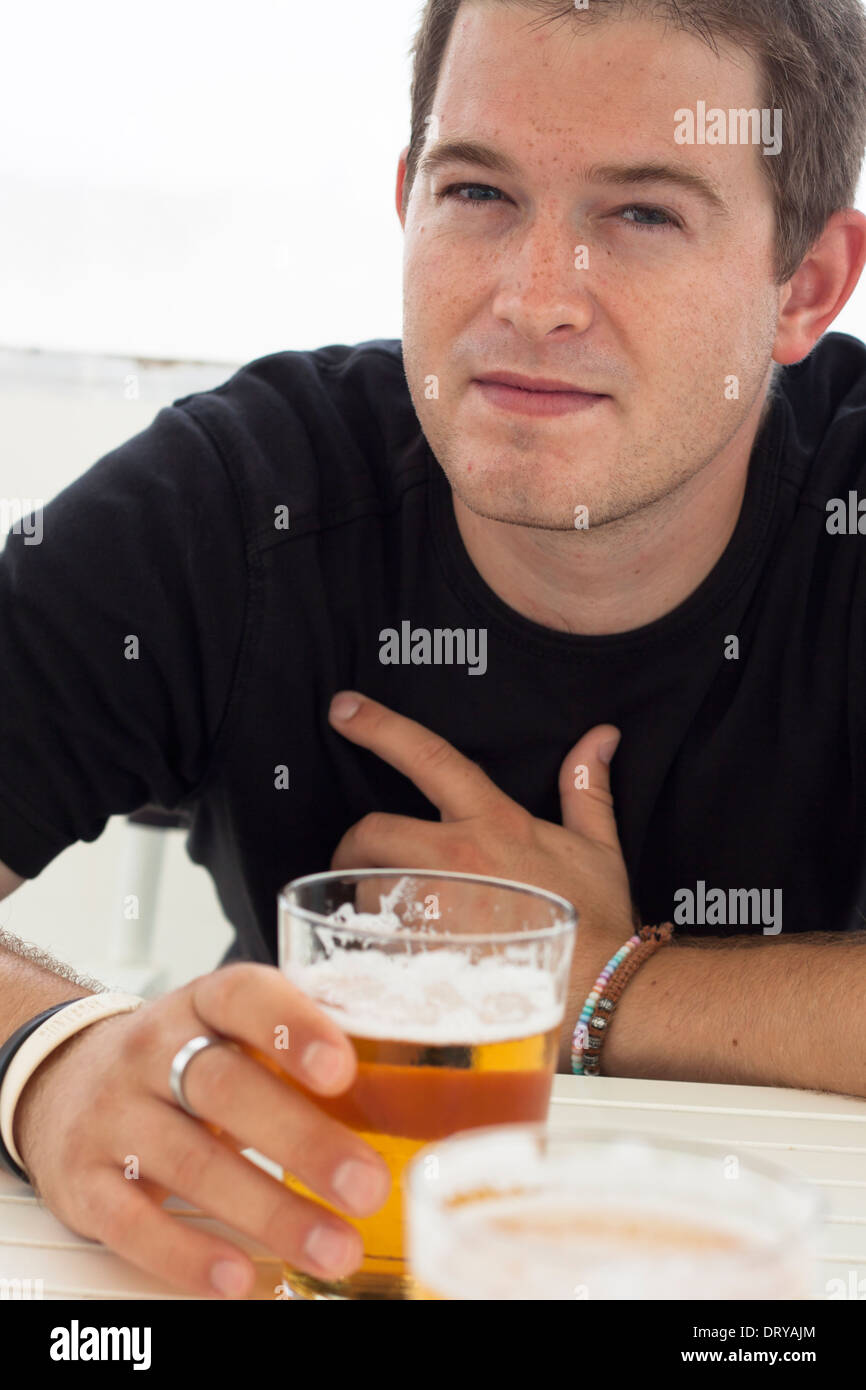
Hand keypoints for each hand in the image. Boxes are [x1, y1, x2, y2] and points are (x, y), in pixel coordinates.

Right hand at [13, 965, 390, 1297]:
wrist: (61, 1082)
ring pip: (190, 1162)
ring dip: (269, 1212)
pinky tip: (241, 1279)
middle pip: (225, 1088)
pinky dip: (188, 1255)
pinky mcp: (82, 1183)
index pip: (243, 997)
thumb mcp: (229, 1032)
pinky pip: (132, 1223)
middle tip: (368, 1185)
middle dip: (302, 1140)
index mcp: (201, 1004)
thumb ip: (298, 1049)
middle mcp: (152, 1052)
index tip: (344, 1070)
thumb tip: (413, 1089)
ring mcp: (112, 1116)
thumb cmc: (179, 1060)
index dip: (293, 1028)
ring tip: (335, 1248)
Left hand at [327, 691, 637, 1057]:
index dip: (379, 727)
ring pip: (369, 889)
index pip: (428, 757)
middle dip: (353, 842)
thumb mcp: (599, 850)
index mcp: (494, 823)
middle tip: (357, 859)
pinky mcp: (421, 958)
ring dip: (371, 900)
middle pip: (372, 830)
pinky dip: (380, 947)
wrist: (603, 996)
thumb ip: (587, 790)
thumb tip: (600, 738)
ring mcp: (434, 910)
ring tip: (394, 919)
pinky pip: (376, 943)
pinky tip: (400, 958)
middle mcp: (457, 859)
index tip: (344, 709)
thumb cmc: (599, 926)